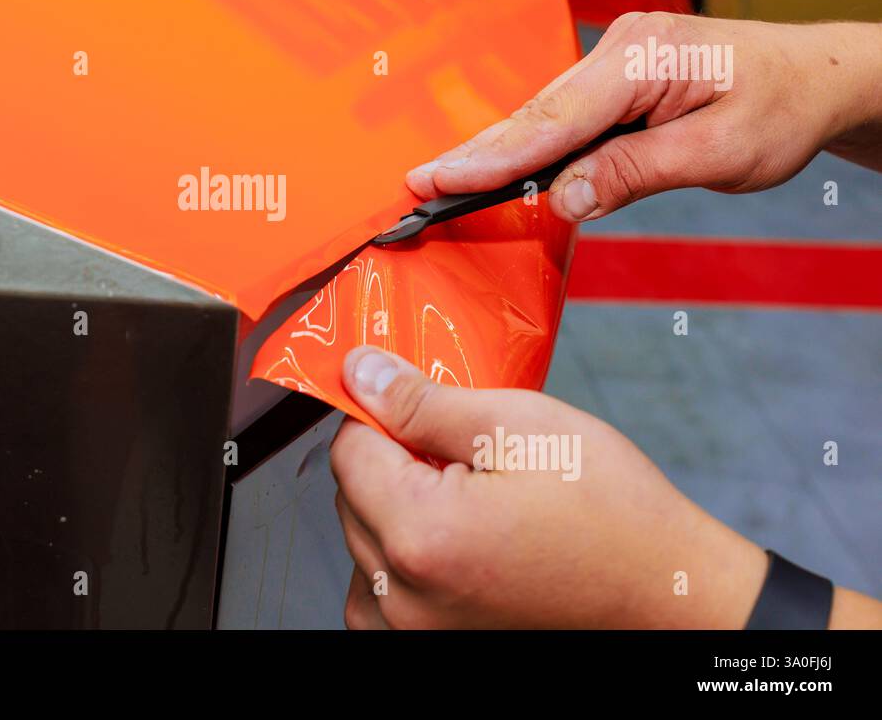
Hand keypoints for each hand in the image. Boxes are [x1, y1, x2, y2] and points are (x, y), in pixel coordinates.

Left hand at [331, 346, 767, 628]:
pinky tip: (459, 543)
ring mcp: (416, 633)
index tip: (424, 411)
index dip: (387, 417)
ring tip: (470, 502)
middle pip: (352, 498)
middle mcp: (406, 598)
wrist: (669, 594)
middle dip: (395, 465)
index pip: (349, 449)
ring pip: (362, 545)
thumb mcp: (521, 427)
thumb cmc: (614, 516)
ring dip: (396, 513)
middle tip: (465, 456)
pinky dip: (403, 564)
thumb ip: (422, 402)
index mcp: (421, 535)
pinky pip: (381, 596)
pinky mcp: (431, 647)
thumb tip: (360, 372)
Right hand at [405, 14, 881, 220]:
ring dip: (496, 152)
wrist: (819, 77)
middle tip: (417, 184)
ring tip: (443, 182)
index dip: (492, 157)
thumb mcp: (720, 152)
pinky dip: (528, 144)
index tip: (439, 180)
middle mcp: (620, 48)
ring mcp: (616, 59)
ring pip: (542, 115)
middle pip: (533, 114)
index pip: (552, 119)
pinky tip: (497, 166)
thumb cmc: (783, 105)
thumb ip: (635, 171)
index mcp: (645, 57)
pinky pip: (561, 115)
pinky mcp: (616, 76)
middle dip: (474, 153)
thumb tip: (563, 198)